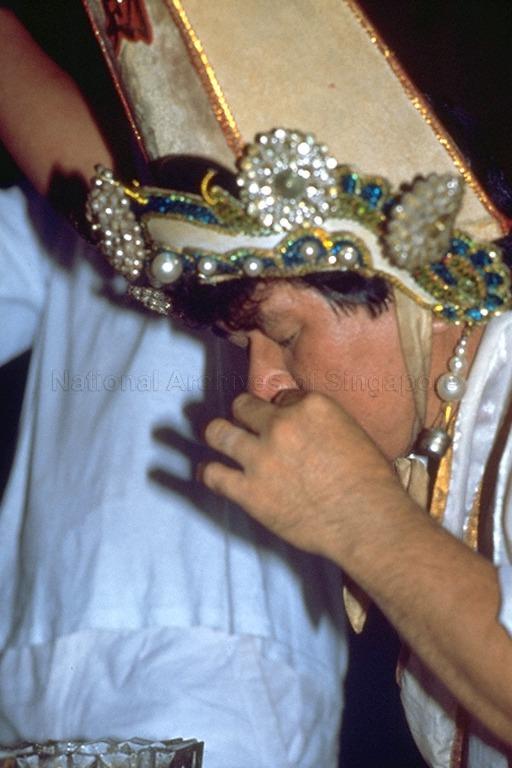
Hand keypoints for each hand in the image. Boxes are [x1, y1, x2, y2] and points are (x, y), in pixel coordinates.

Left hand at [202, 389, 405, 561]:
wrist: (368, 523)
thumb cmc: (370, 482)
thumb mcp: (350, 432)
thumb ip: (319, 423)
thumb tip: (300, 428)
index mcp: (311, 406)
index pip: (281, 396)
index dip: (282, 411)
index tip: (285, 425)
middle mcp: (281, 425)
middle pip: (243, 406)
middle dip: (246, 415)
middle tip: (248, 428)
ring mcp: (261, 458)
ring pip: (217, 432)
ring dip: (219, 435)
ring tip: (222, 441)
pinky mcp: (249, 492)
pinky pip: (213, 475)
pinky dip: (209, 472)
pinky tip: (212, 472)